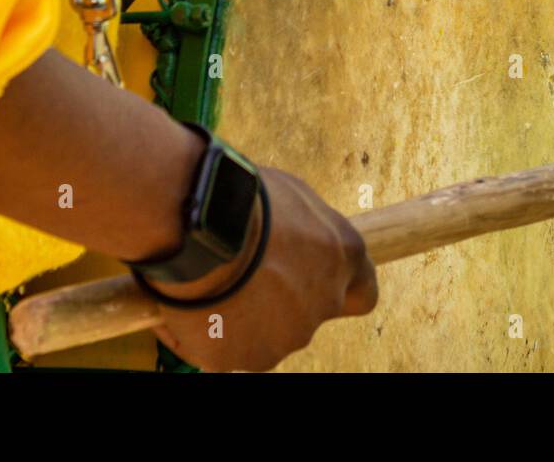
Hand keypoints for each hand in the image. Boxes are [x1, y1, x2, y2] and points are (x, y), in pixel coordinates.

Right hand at [148, 167, 378, 371]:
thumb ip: (306, 228)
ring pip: (266, 333)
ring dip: (246, 314)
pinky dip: (210, 330)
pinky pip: (223, 347)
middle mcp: (322, 304)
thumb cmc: (243, 196)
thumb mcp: (291, 196)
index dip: (339, 286)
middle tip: (244, 269)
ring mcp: (282, 338)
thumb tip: (297, 238)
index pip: (362, 293)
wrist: (197, 226)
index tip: (313, 275)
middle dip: (281, 297)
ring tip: (212, 280)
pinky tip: (190, 301)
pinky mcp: (236, 358)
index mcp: (343, 257)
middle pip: (307, 312)